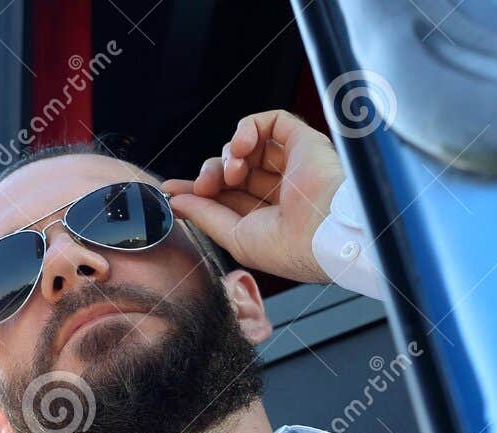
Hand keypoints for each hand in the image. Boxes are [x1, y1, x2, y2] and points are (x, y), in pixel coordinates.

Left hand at [163, 109, 344, 284]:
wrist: (323, 235)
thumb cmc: (288, 247)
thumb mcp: (234, 236)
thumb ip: (205, 215)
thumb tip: (177, 200)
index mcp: (266, 215)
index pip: (225, 195)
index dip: (199, 190)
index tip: (172, 189)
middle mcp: (280, 188)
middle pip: (232, 169)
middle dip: (211, 174)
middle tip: (207, 186)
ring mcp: (293, 164)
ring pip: (247, 146)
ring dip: (227, 156)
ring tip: (231, 172)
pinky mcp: (304, 141)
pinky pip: (270, 121)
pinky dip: (247, 128)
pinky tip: (240, 147)